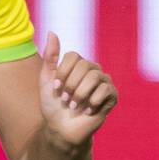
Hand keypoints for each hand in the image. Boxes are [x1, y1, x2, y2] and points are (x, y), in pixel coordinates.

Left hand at [39, 31, 116, 146]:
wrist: (61, 128)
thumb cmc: (53, 105)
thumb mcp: (46, 79)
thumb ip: (50, 56)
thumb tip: (51, 31)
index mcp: (79, 66)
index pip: (74, 56)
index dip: (62, 72)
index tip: (55, 87)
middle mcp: (94, 71)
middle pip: (85, 65)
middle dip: (70, 84)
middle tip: (64, 99)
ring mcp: (105, 83)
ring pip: (95, 76)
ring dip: (79, 93)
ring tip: (73, 105)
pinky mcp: (112, 97)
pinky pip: (106, 90)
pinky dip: (92, 101)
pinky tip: (87, 110)